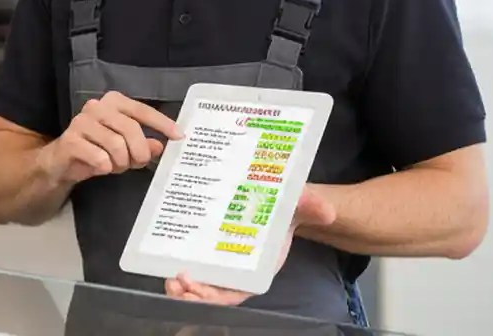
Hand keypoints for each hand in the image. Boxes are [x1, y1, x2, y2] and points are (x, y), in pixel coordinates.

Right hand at [38, 90, 183, 185]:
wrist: (61, 163)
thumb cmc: (96, 150)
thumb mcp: (125, 148)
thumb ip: (143, 144)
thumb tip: (161, 146)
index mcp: (113, 102)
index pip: (142, 110)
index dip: (162, 124)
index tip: (179, 136)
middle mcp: (96, 107)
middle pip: (130, 128)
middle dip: (139, 151)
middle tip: (139, 163)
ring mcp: (81, 122)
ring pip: (115, 144)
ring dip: (121, 161)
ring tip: (117, 166)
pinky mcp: (70, 140)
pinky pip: (98, 156)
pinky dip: (105, 166)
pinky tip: (102, 168)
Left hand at [164, 186, 337, 305]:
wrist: (276, 196)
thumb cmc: (287, 207)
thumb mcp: (299, 203)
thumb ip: (311, 205)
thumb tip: (326, 210)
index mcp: (258, 268)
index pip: (234, 292)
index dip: (214, 295)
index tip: (195, 288)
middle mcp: (237, 269)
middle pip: (211, 293)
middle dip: (192, 294)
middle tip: (176, 282)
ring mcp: (221, 261)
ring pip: (199, 284)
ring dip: (182, 288)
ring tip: (169, 279)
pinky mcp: (209, 249)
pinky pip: (193, 266)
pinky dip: (180, 270)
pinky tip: (166, 262)